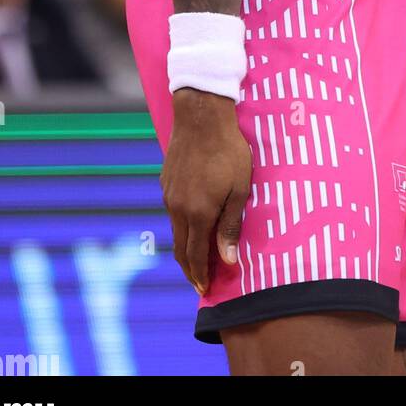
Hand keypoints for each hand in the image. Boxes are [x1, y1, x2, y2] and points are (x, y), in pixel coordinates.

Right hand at [162, 88, 251, 295]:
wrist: (202, 116)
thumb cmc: (229, 151)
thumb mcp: (239, 188)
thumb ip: (230, 225)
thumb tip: (228, 259)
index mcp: (198, 213)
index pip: (195, 255)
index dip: (201, 275)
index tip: (205, 289)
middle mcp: (178, 208)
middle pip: (181, 248)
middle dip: (190, 269)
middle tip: (200, 281)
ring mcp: (169, 195)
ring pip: (175, 231)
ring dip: (185, 247)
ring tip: (198, 257)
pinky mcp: (165, 182)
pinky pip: (172, 212)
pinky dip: (181, 226)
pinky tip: (192, 224)